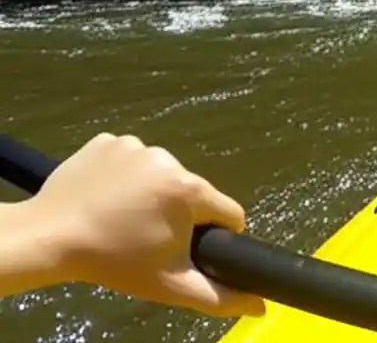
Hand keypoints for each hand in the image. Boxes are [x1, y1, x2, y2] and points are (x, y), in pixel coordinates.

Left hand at [21, 133, 264, 316]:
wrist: (48, 239)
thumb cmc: (113, 262)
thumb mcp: (170, 285)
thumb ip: (219, 296)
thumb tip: (260, 305)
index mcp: (190, 190)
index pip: (226, 212)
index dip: (212, 234)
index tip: (182, 248)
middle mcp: (169, 159)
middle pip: (192, 192)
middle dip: (178, 214)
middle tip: (145, 237)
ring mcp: (135, 145)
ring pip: (161, 174)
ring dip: (150, 194)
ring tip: (122, 217)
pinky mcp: (107, 140)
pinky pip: (129, 158)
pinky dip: (123, 174)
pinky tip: (106, 195)